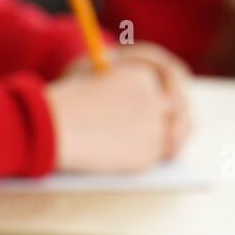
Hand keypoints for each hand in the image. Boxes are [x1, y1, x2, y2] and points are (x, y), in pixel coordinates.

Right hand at [50, 43, 192, 171]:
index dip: (167, 98)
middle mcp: (155, 100)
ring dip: (172, 142)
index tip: (169, 106)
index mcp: (144, 76)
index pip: (167, 86)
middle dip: (179, 121)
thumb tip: (136, 97)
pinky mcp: (145, 155)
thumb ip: (120, 84)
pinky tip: (137, 158)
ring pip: (173, 138)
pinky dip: (148, 158)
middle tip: (179, 131)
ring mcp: (153, 129)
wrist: (55, 128)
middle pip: (178, 112)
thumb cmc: (66, 102)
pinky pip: (155, 158)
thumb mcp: (93, 78)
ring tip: (170, 149)